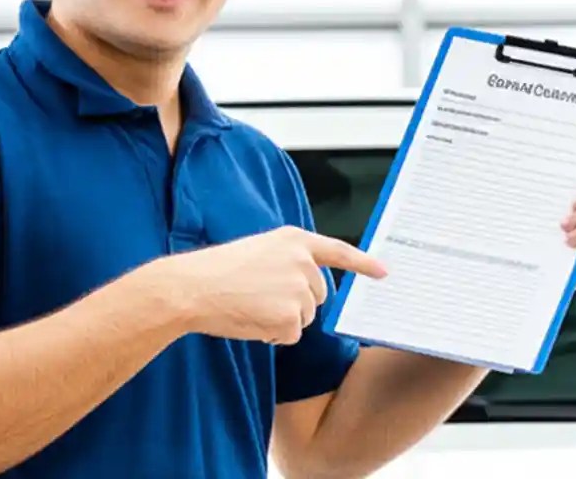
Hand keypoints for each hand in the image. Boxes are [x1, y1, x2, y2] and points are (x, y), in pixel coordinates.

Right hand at [154, 226, 386, 344]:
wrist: (191, 288)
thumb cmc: (217, 272)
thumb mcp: (260, 252)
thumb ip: (290, 263)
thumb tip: (312, 291)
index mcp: (295, 239)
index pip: (339, 251)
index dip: (364, 263)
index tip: (384, 272)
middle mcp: (303, 260)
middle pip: (320, 295)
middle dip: (297, 304)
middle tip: (259, 298)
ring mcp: (299, 288)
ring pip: (307, 318)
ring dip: (284, 320)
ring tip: (251, 307)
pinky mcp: (292, 315)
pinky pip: (292, 336)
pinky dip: (274, 336)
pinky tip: (251, 321)